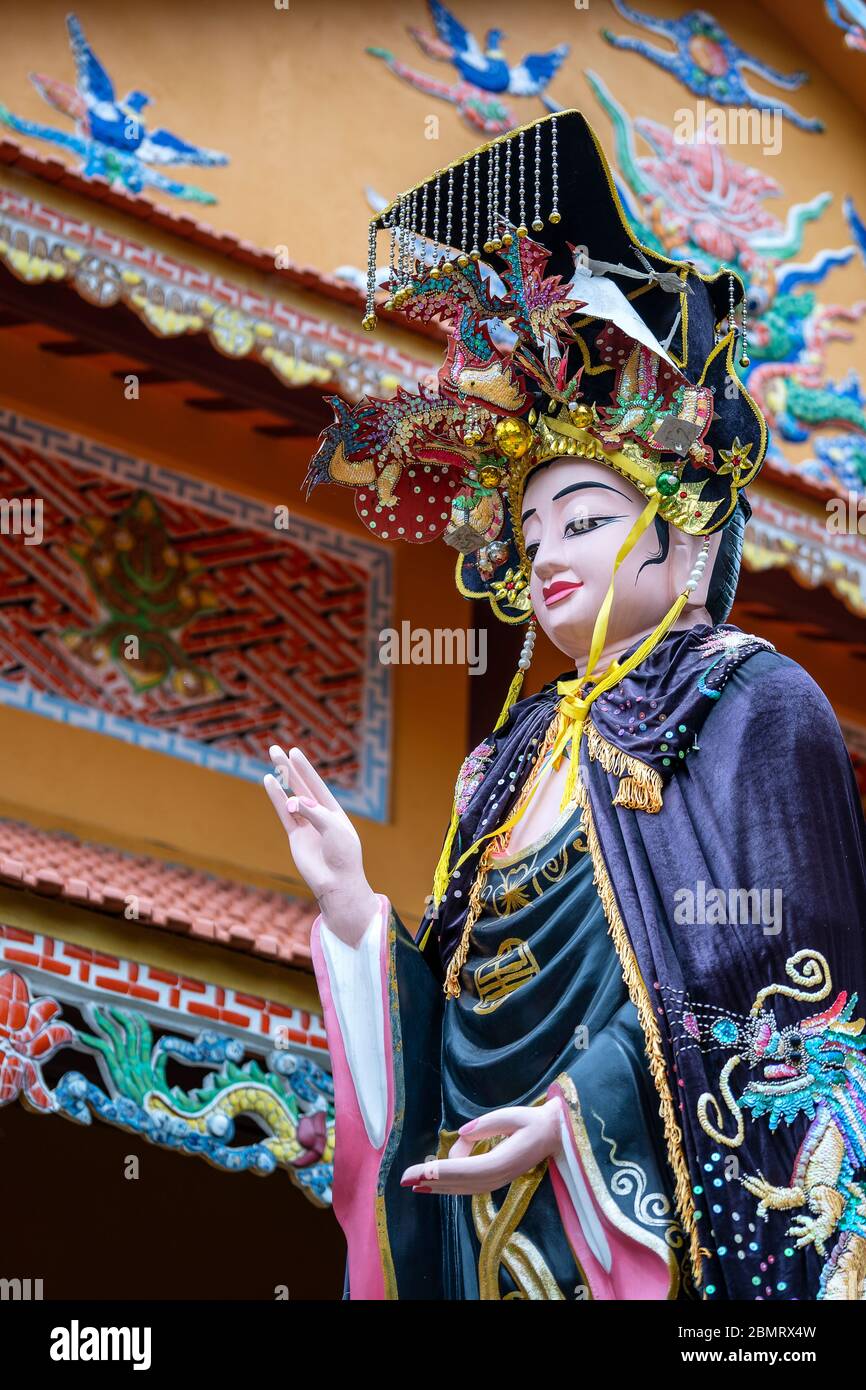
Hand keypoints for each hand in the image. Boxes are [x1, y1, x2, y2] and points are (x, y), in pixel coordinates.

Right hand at [264, 745, 377, 947]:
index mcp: (333, 810)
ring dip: (280, 779)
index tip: (294, 752)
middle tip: (275, 749)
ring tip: (270, 762)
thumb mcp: (333, 829)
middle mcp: (318, 814)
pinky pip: (284, 813)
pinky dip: (277, 799)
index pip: (317, 784)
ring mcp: (305, 824)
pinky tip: (269, 783)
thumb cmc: (343, 855)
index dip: (305, 768)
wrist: (337, 882)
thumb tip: (293, 801)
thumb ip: (314, 813)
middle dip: (289, 768)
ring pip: (290, 797)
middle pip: (301, 786)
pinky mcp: (295, 836)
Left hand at [400, 1099, 563, 1195]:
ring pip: (460, 1187)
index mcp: (502, 1161)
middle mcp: (498, 1177)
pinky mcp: (495, 1180)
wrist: (555, 1136)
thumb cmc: (533, 1122)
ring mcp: (497, 1181)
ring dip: (436, 1185)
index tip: (417, 1173)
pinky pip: (466, 1186)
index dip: (439, 1172)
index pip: (464, 1169)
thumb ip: (487, 1125)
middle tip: (404, 1180)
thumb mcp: (513, 1116)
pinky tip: (433, 1184)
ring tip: (414, 1182)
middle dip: (430, 1181)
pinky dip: (448, 1185)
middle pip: (458, 1183)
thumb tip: (462, 1133)